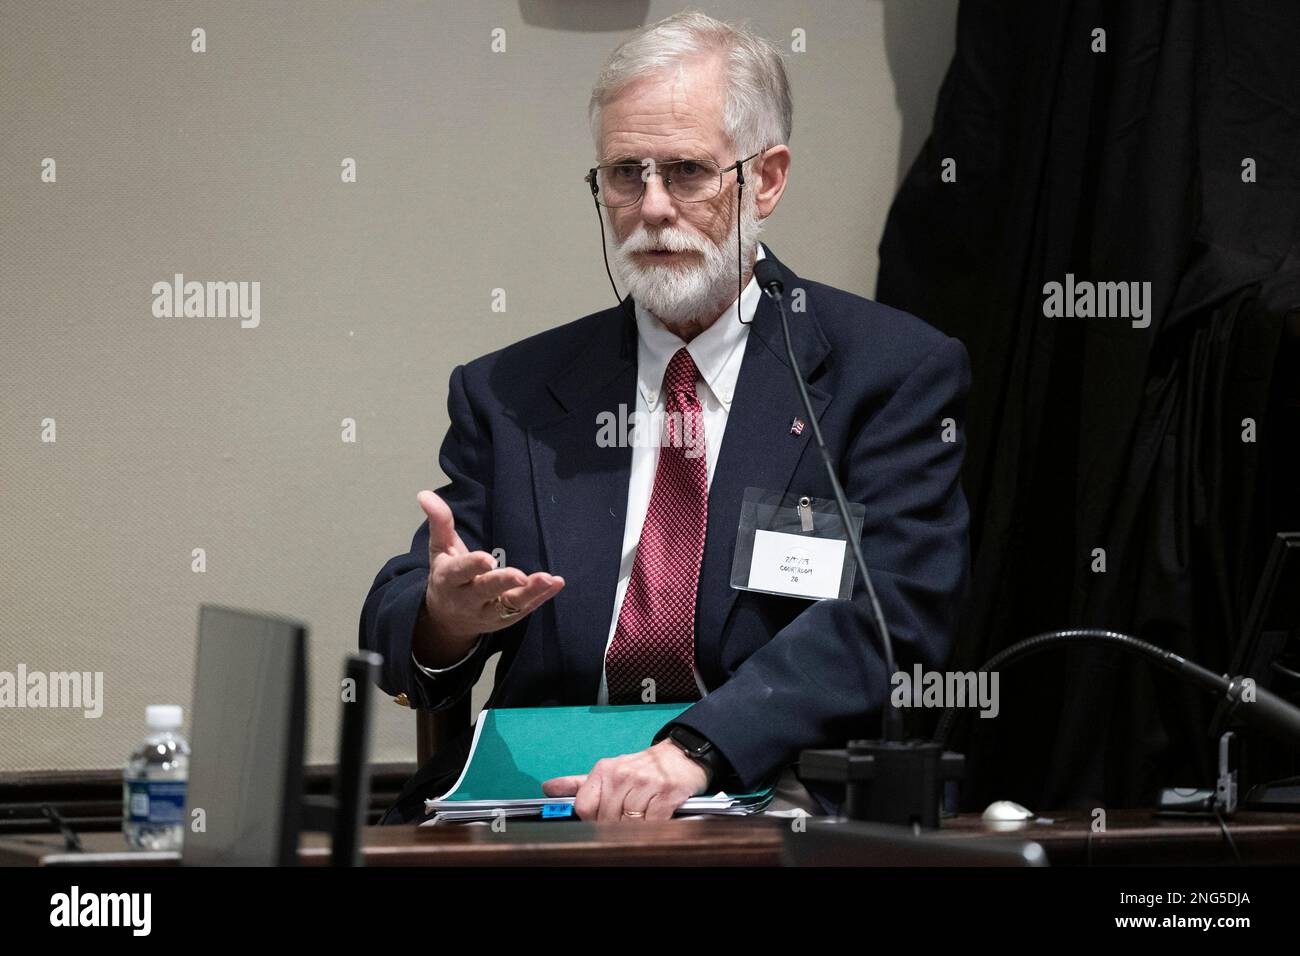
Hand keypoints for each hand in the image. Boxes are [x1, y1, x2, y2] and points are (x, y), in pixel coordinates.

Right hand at [416, 490, 563, 659]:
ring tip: (548, 579)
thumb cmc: (447, 578)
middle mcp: (467, 599)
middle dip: (502, 583)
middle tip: (520, 576)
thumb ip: (439, 522)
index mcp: (449, 579)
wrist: (447, 620)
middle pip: (486, 591)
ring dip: (530, 593)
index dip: (474, 566)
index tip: (488, 559)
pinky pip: (525, 609)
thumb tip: (424, 494)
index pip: (461, 571)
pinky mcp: (506, 619)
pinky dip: (542, 597)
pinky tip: (557, 583)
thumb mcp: (440, 549)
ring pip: (509, 605)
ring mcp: (488, 612)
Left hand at [540, 739, 709, 821]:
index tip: (601, 824)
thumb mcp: (609, 771)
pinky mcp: (666, 793)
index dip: (591, 822)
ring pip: (629, 823)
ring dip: (635, 830)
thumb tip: (548, 788)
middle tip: (625, 826)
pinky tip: (655, 822)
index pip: (584, 807)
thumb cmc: (643, 768)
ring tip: (641, 823)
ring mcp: (645, 783)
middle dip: (614, 829)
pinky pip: (653, 823)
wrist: (681, 756)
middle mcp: (622, 775)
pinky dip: (653, 829)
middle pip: (607, 819)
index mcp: (604, 771)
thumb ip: (579, 784)